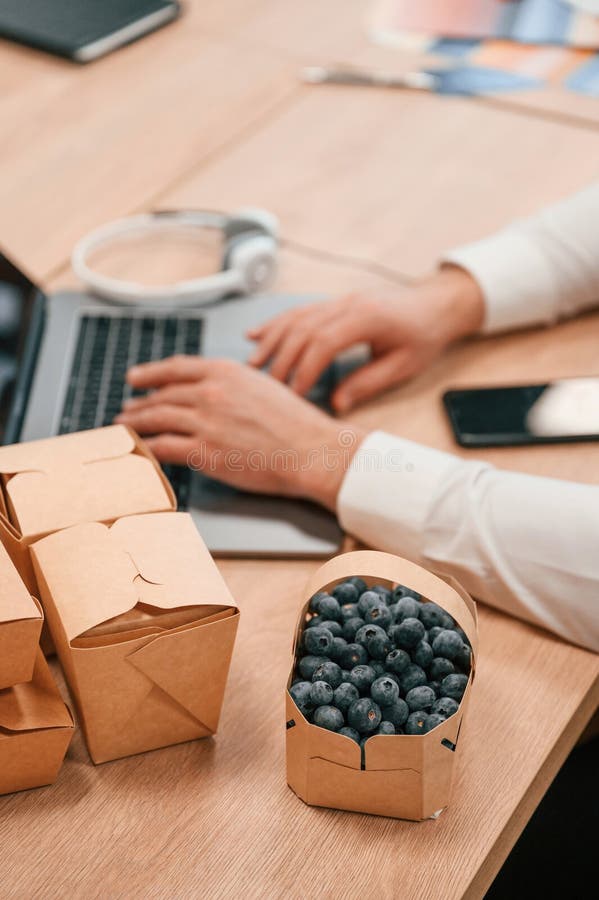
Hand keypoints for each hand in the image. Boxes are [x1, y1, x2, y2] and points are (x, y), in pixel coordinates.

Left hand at [115, 357, 364, 511]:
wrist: (310, 450)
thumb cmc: (296, 423)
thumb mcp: (263, 386)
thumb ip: (234, 385)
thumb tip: (216, 390)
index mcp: (225, 372)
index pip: (176, 368)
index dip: (151, 373)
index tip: (136, 377)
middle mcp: (210, 392)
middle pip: (162, 395)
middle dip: (140, 403)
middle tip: (127, 408)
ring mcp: (205, 421)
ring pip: (156, 419)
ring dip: (136, 423)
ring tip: (125, 428)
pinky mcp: (204, 451)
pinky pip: (163, 447)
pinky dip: (146, 448)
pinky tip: (140, 451)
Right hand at [247, 266, 483, 411]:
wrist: (436, 305)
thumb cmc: (424, 335)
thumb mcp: (403, 366)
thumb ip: (368, 383)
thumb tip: (336, 403)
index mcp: (367, 317)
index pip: (324, 342)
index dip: (305, 368)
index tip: (293, 393)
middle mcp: (348, 304)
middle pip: (303, 329)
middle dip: (281, 359)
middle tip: (265, 387)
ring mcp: (338, 301)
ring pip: (295, 318)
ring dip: (270, 340)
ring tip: (250, 364)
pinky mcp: (334, 303)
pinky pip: (298, 311)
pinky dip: (275, 324)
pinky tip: (256, 335)